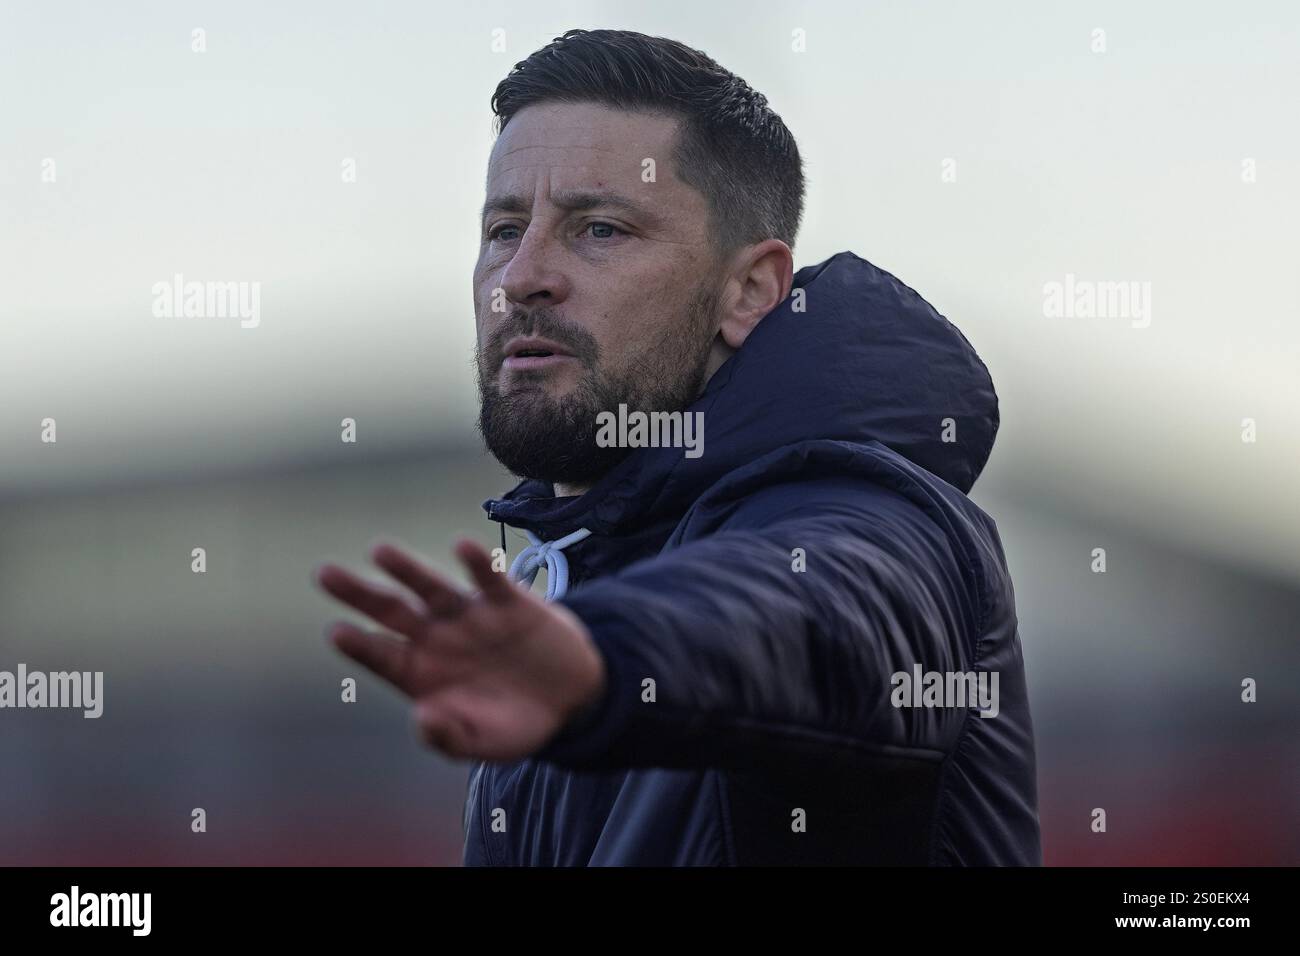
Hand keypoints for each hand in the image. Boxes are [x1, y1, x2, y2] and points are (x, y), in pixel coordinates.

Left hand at [314, 539, 605, 761]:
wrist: (572, 699)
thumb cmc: (514, 722)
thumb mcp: (483, 744)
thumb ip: (450, 737)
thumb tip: (422, 717)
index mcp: (421, 674)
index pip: (381, 655)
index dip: (360, 645)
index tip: (337, 632)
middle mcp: (438, 638)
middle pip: (391, 611)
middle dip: (359, 593)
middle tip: (324, 575)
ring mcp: (471, 616)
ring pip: (432, 588)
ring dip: (407, 570)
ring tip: (379, 552)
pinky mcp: (509, 602)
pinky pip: (489, 579)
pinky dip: (476, 564)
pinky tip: (462, 548)